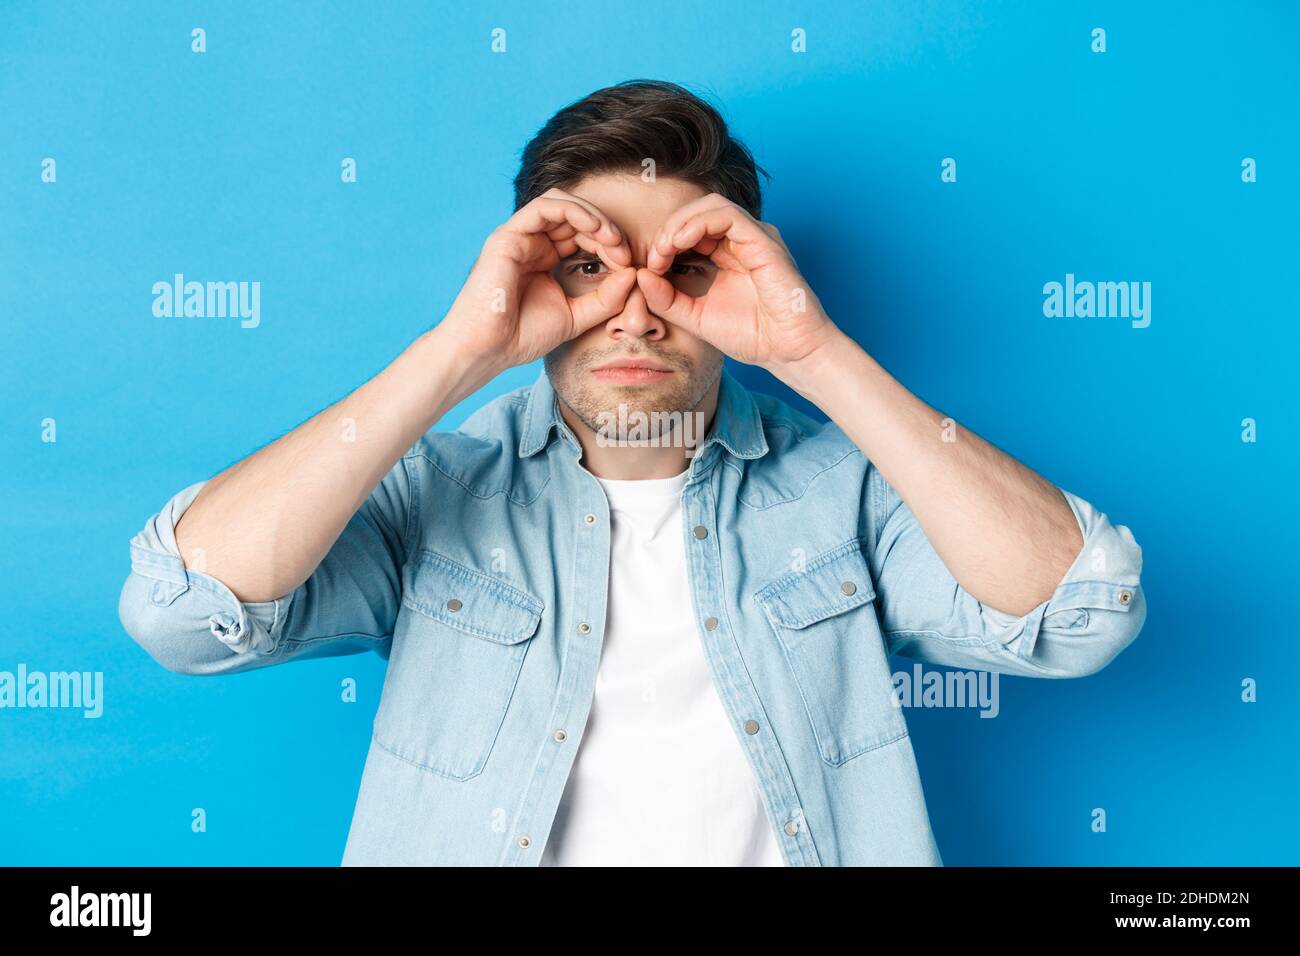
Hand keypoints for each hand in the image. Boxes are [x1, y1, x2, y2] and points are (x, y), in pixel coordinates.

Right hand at [438, 188, 635, 375]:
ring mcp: (519, 236)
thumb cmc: (523, 336)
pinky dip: (575, 211)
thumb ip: (606, 298)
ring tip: (614, 239)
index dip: (610, 244)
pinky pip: (545, 207)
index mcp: (544, 257)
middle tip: (627, 253)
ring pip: (562, 204)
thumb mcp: (577, 316)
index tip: (631, 266)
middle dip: (607, 231)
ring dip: (594, 217)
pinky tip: (596, 229)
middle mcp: (532, 242)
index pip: (583, 235)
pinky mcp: (509, 235)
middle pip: (577, 217)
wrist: (489, 349)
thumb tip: (633, 274)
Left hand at [634, 194, 841, 373]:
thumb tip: (639, 274)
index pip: (688, 231)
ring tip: (663, 250)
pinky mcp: (763, 239)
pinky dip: (698, 223)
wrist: (788, 351)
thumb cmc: (751, 336)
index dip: (663, 243)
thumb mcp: (694, 318)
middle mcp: (740, 240)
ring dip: (678, 224)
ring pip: (708, 206)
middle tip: (652, 258)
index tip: (648, 269)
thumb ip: (666, 299)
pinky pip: (726, 214)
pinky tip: (680, 243)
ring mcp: (753, 237)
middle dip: (667, 231)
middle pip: (695, 213)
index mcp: (725, 254)